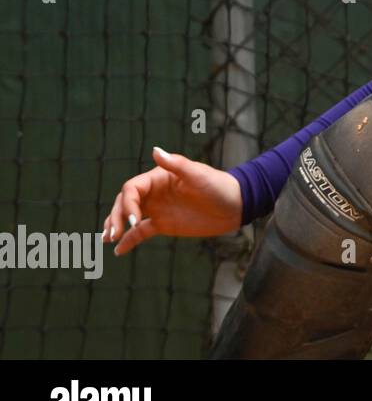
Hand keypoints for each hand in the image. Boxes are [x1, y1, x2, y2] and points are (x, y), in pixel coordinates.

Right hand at [103, 147, 243, 255]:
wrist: (235, 206)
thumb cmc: (218, 185)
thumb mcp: (198, 175)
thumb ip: (176, 165)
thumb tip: (155, 150)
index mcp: (158, 177)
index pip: (132, 188)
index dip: (127, 203)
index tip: (132, 220)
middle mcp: (154, 192)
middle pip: (125, 203)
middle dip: (116, 217)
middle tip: (112, 234)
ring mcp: (158, 208)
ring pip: (129, 216)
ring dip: (116, 226)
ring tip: (107, 239)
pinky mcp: (164, 224)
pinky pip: (141, 232)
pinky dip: (130, 240)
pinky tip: (119, 251)